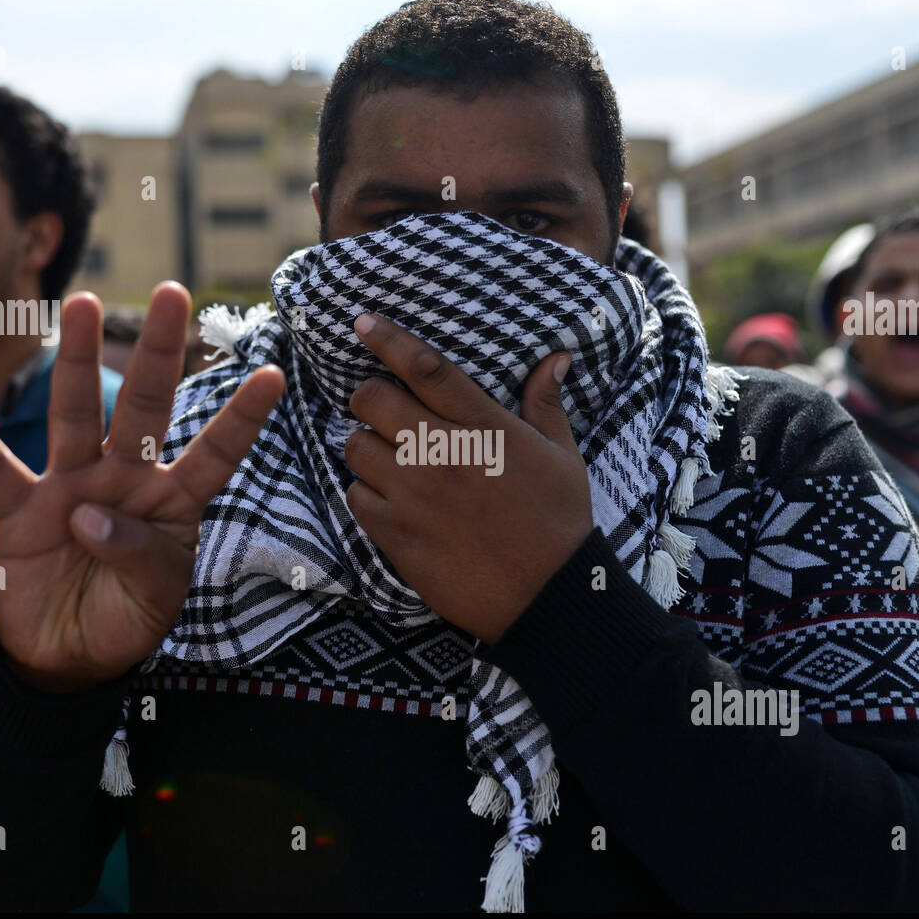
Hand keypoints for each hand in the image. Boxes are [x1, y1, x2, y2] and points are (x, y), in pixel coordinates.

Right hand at [0, 282, 284, 691]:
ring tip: (80, 304)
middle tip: (172, 292)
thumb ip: (137, 554)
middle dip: (158, 353)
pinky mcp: (20, 512)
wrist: (70, 660)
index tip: (274, 376)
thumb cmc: (128, 620)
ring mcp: (71, 490)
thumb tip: (88, 515)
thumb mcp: (155, 596)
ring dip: (75, 360)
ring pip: (74, 415)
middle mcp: (125, 481)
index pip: (215, 453)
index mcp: (173, 502)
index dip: (242, 420)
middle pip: (143, 407)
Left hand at [344, 313, 592, 643]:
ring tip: (388, 459)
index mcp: (482, 427)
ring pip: (355, 447)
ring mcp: (413, 495)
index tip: (362, 321)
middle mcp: (441, 454)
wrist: (548, 597)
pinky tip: (388, 499)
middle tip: (383, 410)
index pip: (424, 367)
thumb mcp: (563, 456)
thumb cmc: (559, 522)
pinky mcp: (396, 534)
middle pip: (372, 401)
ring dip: (366, 447)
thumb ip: (546, 404)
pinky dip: (365, 493)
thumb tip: (555, 357)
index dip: (387, 339)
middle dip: (369, 398)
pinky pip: (355, 496)